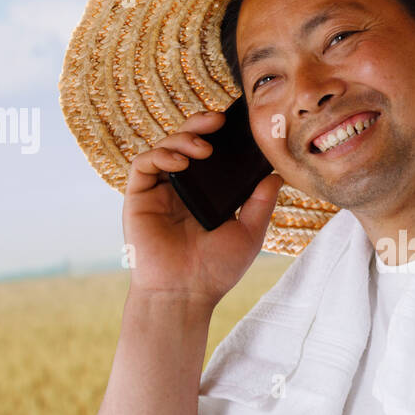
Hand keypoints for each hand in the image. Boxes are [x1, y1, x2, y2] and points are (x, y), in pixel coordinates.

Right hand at [122, 110, 283, 307]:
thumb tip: (276, 174)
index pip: (207, 152)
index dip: (217, 134)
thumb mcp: (248, 233)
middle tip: (217, 120)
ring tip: (203, 149)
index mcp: (203, 192)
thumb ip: (261, 203)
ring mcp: (157, 192)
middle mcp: (179, 188)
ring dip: (182, 139)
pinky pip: (143, 164)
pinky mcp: (138, 198)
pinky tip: (180, 163)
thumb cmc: (215, 270)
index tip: (235, 124)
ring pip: (164, 147)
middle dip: (198, 125)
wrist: (186, 294)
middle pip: (184, 142)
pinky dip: (161, 155)